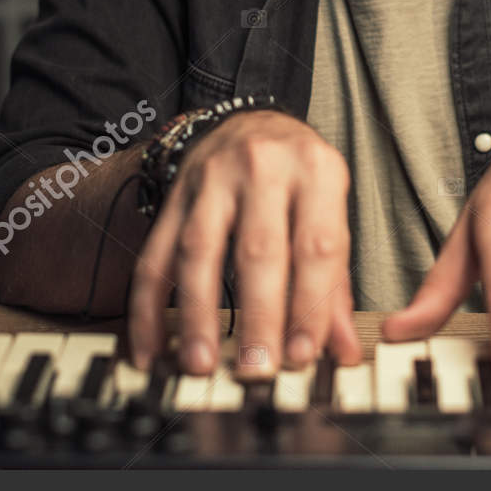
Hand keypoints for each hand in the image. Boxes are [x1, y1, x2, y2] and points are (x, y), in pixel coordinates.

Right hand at [128, 110, 362, 376]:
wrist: (250, 121)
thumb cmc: (297, 175)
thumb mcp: (330, 209)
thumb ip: (335, 283)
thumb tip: (343, 352)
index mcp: (316, 171)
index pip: (317, 245)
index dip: (311, 305)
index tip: (303, 355)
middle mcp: (262, 168)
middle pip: (258, 250)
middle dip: (258, 317)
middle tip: (257, 369)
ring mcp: (211, 179)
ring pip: (199, 251)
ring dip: (197, 314)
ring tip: (201, 364)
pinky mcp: (174, 196)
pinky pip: (155, 255)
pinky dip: (147, 308)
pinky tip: (151, 349)